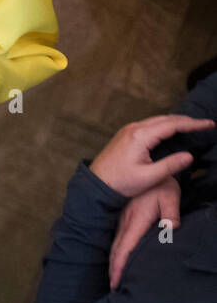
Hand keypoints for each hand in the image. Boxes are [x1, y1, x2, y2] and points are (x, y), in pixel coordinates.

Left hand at [90, 114, 212, 196]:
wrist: (96, 183)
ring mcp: (128, 130)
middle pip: (165, 119)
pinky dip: (165, 125)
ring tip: (193, 125)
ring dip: (176, 121)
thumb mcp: (148, 177)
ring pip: (157, 120)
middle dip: (187, 120)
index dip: (192, 124)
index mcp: (140, 136)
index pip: (172, 125)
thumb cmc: (120, 182)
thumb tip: (189, 155)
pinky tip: (173, 130)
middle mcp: (134, 129)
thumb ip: (170, 165)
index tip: (209, 124)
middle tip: (205, 124)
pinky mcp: (126, 134)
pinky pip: (150, 124)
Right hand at [108, 179, 179, 289]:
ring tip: (114, 275)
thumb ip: (171, 213)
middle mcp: (126, 221)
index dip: (119, 266)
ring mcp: (123, 219)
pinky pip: (118, 237)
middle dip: (113, 268)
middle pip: (116, 249)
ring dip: (114, 260)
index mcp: (136, 220)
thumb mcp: (170, 195)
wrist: (149, 166)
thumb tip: (171, 229)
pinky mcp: (124, 216)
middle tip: (113, 286)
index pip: (125, 248)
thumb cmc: (161, 183)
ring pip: (115, 244)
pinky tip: (118, 255)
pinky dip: (116, 250)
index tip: (115, 282)